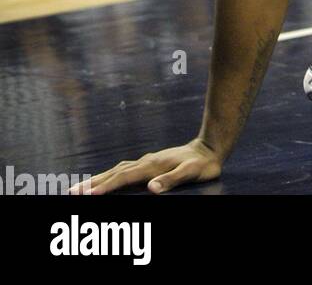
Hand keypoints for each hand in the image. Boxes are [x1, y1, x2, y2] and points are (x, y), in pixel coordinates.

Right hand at [69, 139, 222, 195]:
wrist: (209, 147)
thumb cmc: (201, 164)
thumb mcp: (191, 172)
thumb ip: (172, 180)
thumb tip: (152, 189)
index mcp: (152, 165)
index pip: (123, 178)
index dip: (106, 187)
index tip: (88, 196)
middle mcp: (145, 162)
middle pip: (113, 173)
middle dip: (92, 183)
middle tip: (71, 192)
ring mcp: (146, 161)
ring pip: (116, 170)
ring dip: (97, 179)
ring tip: (80, 187)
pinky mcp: (148, 163)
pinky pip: (123, 170)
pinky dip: (109, 175)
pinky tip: (105, 179)